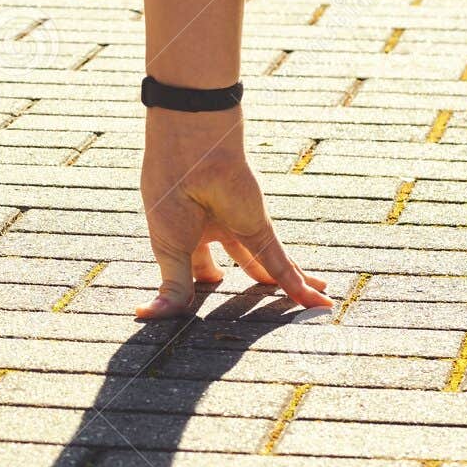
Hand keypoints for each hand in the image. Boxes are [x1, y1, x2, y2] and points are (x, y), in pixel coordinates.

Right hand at [137, 107, 331, 318]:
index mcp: (184, 233)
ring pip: (268, 265)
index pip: (194, 268)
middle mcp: (215, 230)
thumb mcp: (168, 248)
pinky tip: (312, 302)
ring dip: (287, 287)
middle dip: (249, 283)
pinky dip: (295, 284)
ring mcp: (241, 228)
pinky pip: (281, 262)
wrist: (191, 150)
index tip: (183, 311)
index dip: (191, 290)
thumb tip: (153, 315)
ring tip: (311, 306)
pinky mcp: (261, 227)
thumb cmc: (169, 193)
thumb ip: (174, 284)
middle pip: (240, 264)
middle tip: (257, 309)